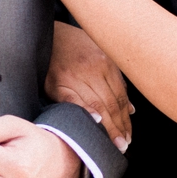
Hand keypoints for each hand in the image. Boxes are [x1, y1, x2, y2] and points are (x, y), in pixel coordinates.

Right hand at [48, 22, 132, 149]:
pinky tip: (94, 121)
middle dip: (118, 127)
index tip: (128, 135)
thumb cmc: (74, 44)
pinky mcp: (56, 82)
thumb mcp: (99, 54)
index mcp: (105, 63)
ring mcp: (74, 75)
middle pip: (110, 103)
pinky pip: (72, 100)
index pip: (120, 97)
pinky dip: (84, 111)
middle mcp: (92, 69)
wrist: (46, 32)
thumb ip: (115, 80)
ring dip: (106, 127)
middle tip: (123, 145)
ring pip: (96, 105)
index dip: (125, 119)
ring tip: (112, 143)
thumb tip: (130, 108)